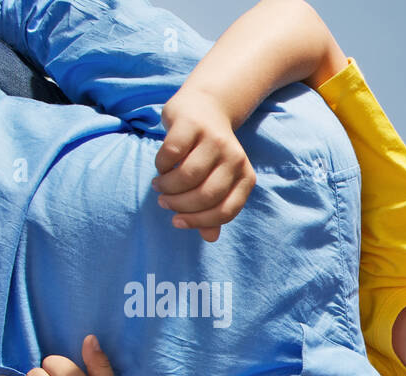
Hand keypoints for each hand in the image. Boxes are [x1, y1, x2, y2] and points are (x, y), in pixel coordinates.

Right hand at [153, 88, 256, 241]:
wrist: (205, 107)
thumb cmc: (207, 153)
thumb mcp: (216, 180)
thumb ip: (213, 208)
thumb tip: (209, 238)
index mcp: (245, 177)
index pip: (225, 211)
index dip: (199, 221)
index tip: (177, 221)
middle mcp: (235, 159)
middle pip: (207, 196)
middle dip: (180, 205)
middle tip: (164, 203)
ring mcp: (214, 140)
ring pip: (189, 176)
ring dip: (168, 187)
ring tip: (160, 187)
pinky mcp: (192, 124)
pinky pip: (172, 153)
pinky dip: (162, 165)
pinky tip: (160, 167)